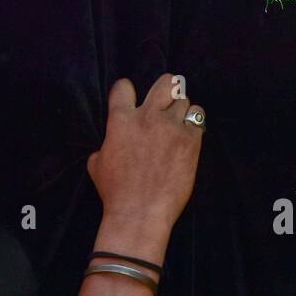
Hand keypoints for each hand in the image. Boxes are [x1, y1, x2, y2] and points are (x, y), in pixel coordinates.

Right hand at [88, 73, 203, 256]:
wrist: (139, 213)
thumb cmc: (115, 193)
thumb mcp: (97, 165)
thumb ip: (105, 145)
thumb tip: (109, 144)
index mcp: (120, 121)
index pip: (123, 87)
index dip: (126, 92)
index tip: (131, 100)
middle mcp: (147, 117)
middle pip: (166, 82)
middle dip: (166, 90)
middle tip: (164, 105)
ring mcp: (171, 127)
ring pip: (184, 100)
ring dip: (180, 112)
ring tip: (176, 128)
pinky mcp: (191, 140)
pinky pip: (198, 119)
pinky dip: (193, 126)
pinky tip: (187, 138)